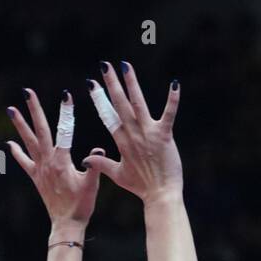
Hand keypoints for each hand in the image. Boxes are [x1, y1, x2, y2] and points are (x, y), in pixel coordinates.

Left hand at [7, 89, 102, 226]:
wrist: (66, 224)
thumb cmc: (81, 206)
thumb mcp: (92, 185)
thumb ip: (95, 166)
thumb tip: (98, 150)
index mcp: (62, 162)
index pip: (64, 131)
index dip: (66, 113)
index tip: (66, 95)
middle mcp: (47, 163)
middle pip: (40, 131)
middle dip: (34, 110)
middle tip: (27, 92)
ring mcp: (39, 170)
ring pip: (28, 142)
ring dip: (20, 125)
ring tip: (12, 109)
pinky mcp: (36, 178)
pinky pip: (24, 162)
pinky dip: (16, 152)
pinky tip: (9, 143)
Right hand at [83, 62, 182, 203]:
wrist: (160, 195)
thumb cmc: (141, 186)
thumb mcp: (118, 175)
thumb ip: (102, 165)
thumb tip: (86, 160)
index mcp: (121, 141)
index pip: (107, 115)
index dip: (99, 99)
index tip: (92, 83)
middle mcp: (132, 134)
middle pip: (119, 105)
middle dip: (111, 84)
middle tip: (104, 65)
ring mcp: (148, 134)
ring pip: (138, 104)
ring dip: (131, 84)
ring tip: (125, 65)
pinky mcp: (164, 135)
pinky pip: (168, 114)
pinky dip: (172, 99)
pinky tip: (174, 84)